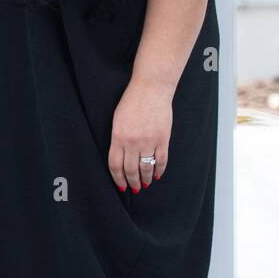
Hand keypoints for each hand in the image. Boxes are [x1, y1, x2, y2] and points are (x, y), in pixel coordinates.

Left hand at [108, 76, 171, 191]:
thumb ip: (118, 139)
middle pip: (131, 169)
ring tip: (145, 184)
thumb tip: (121, 159)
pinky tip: (157, 175)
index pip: (115, 165)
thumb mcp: (117, 120)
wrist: (151, 89)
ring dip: (145, 179)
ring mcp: (149, 141)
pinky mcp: (163, 139)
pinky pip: (161, 160)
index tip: (120, 186)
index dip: (118, 178)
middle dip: (131, 182)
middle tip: (134, 188)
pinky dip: (159, 170)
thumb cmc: (132, 102)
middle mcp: (133, 142)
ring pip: (146, 168)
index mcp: (118, 137)